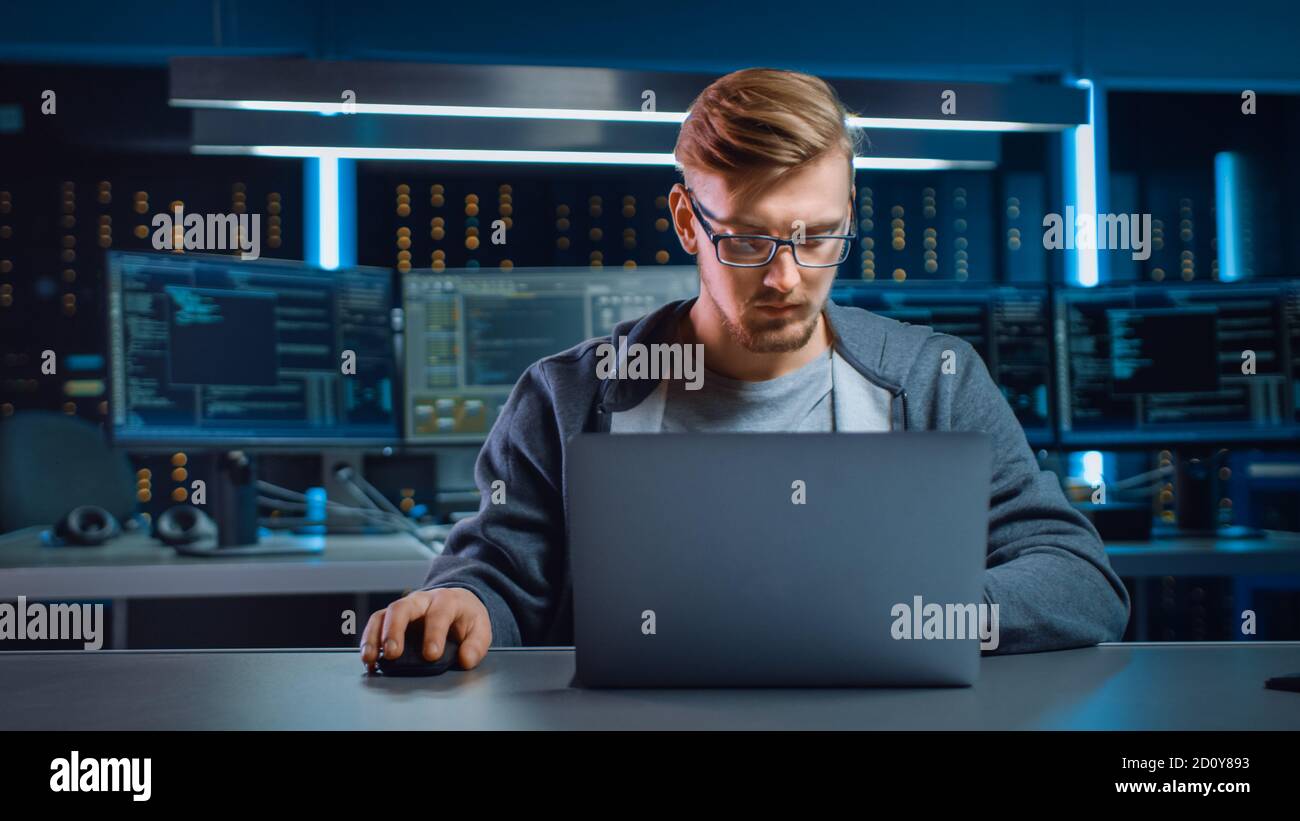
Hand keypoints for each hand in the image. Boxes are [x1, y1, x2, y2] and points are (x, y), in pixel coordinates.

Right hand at [359, 587, 491, 671]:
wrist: (457, 604)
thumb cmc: (466, 618)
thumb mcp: (480, 629)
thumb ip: (476, 645)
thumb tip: (465, 660)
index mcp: (447, 601)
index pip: (438, 614)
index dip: (434, 634)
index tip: (431, 655)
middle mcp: (421, 601)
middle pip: (402, 608)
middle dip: (395, 630)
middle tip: (393, 653)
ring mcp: (404, 608)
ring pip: (383, 615)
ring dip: (374, 636)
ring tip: (370, 658)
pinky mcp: (391, 618)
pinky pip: (375, 624)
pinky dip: (369, 641)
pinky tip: (369, 660)